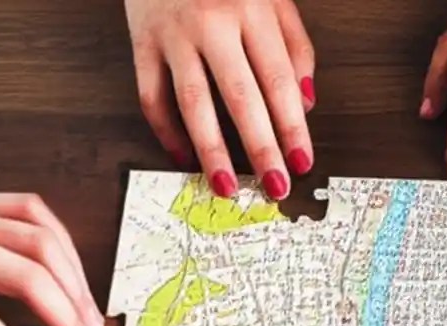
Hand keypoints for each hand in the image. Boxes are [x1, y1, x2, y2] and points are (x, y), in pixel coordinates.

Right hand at [125, 0, 315, 200]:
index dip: (292, 127)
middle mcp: (212, 22)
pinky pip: (151, 95)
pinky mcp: (141, 40)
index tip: (303, 162)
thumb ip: (295, 47)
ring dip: (212, 150)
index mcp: (252, 9)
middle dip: (261, 148)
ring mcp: (173, 33)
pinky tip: (183, 156)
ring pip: (193, 103)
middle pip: (241, 97)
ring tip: (227, 186)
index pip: (279, 81)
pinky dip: (166, 131)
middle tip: (275, 186)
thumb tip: (306, 103)